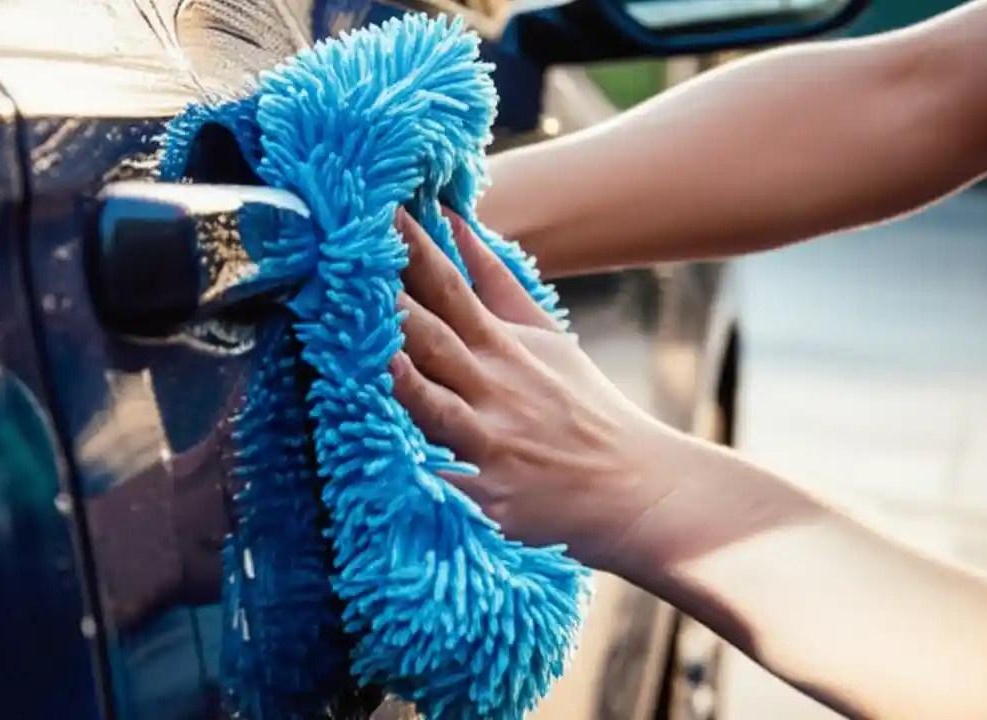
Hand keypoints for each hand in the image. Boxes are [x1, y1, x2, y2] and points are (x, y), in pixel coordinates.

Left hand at [391, 209, 678, 572]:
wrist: (637, 484)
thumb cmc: (583, 407)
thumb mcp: (546, 336)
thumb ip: (496, 281)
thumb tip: (456, 222)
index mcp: (504, 344)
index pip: (448, 286)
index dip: (411, 249)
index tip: (377, 210)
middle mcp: (494, 385)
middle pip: (432, 336)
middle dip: (389, 299)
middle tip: (348, 264)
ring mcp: (490, 439)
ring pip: (433, 402)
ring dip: (399, 373)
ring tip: (361, 346)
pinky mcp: (489, 493)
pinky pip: (444, 479)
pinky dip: (417, 465)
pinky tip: (383, 454)